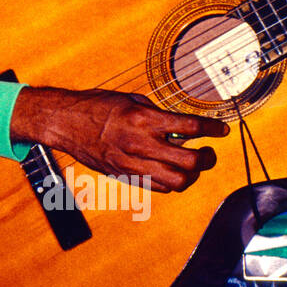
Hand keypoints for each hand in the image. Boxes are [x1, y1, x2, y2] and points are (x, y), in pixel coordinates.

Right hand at [12, 86, 228, 191]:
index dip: (212, 128)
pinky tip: (170, 170)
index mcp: (143, 119)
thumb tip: (180, 125)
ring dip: (191, 175)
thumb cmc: (95, 106)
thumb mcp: (130, 99)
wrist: (65, 123)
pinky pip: (158, 187)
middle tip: (208, 152)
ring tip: (191, 165)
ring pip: (177, 181)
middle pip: (190, 162)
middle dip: (207, 158)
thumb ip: (156, 113)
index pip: (191, 127)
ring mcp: (132, 163)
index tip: (221, 129)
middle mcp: (140, 143)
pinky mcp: (124, 175)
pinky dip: (171, 181)